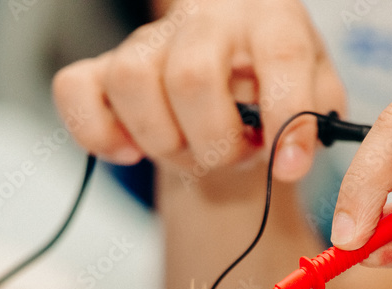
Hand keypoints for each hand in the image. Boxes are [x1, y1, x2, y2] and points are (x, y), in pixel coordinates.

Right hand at [51, 0, 344, 181]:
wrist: (231, 85)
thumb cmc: (272, 90)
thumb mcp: (316, 97)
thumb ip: (314, 122)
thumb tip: (289, 157)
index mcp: (270, 19)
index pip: (281, 55)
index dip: (286, 116)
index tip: (288, 167)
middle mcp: (205, 19)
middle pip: (190, 76)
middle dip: (212, 142)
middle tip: (230, 158)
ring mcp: (149, 40)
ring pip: (131, 81)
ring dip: (162, 141)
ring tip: (189, 154)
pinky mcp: (106, 65)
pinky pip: (75, 89)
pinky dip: (96, 132)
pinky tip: (129, 151)